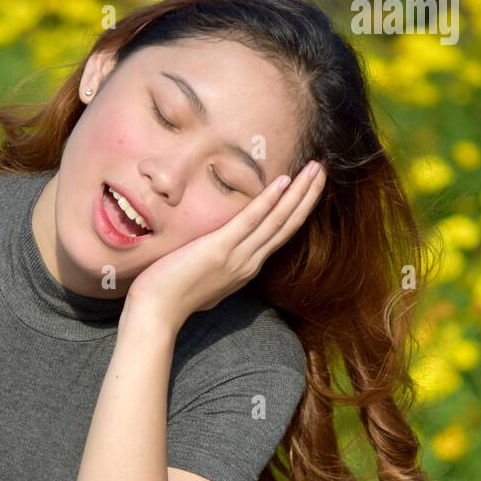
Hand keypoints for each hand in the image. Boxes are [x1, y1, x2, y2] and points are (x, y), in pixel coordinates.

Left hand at [123, 161, 325, 327]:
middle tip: (324, 168)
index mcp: (245, 268)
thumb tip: (215, 254)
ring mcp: (237, 257)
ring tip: (316, 168)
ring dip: (300, 192)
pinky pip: (250, 221)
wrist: (156, 313)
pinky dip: (269, 201)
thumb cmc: (171, 296)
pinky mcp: (220, 249)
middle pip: (287, 225)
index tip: (309, 187)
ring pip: (278, 221)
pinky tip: (284, 181)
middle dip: (308, 195)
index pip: (279, 235)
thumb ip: (217, 265)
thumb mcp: (204, 279)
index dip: (297, 210)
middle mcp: (249, 263)